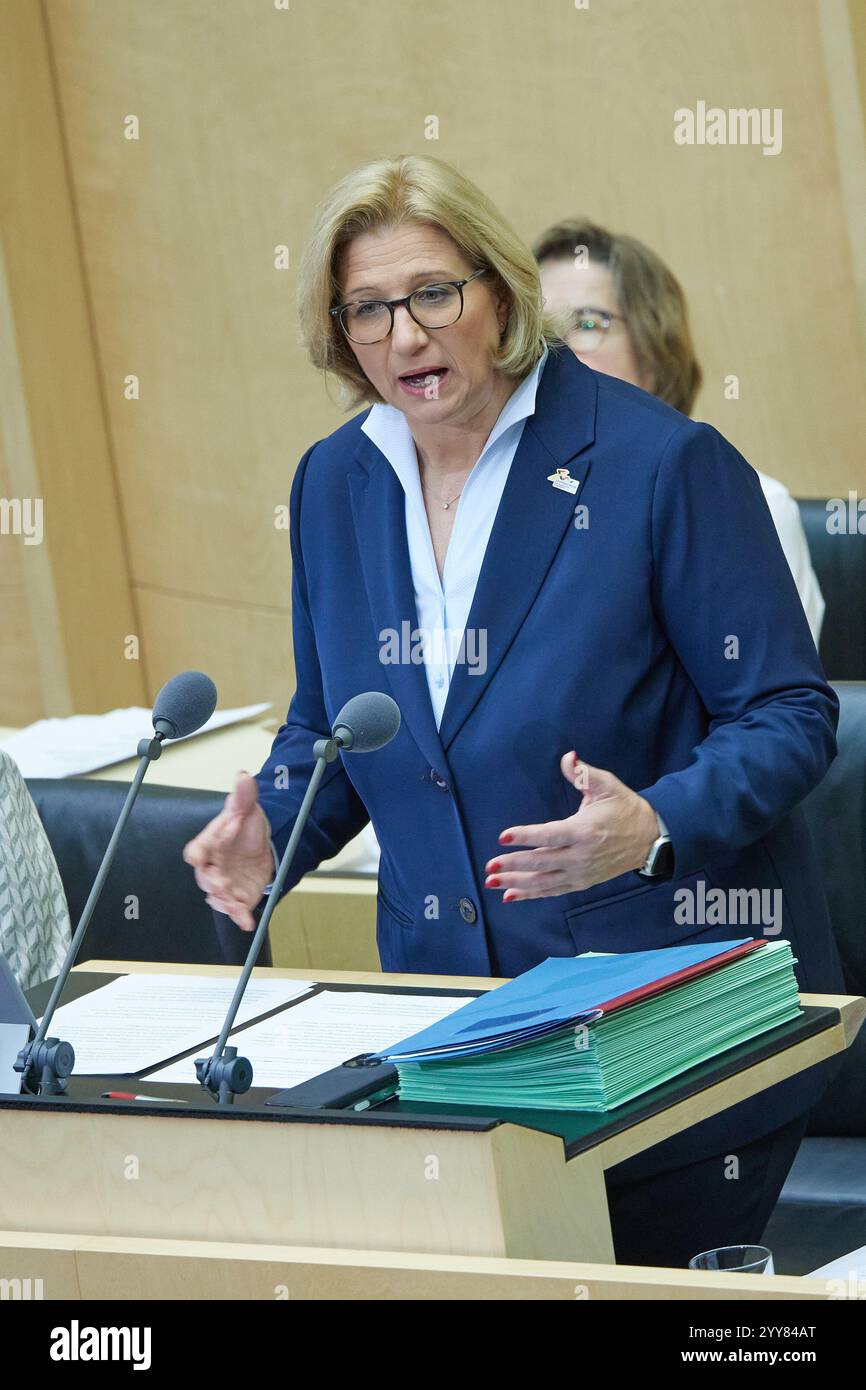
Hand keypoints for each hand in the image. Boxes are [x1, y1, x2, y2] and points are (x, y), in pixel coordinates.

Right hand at [182, 771, 274, 930]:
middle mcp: (212, 867)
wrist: (262, 845)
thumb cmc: (245, 827)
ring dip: (226, 902)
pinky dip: (240, 917)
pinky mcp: (237, 897)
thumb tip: (243, 776)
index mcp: (209, 844)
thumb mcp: (246, 809)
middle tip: (220, 884)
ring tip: (235, 906)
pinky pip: (236, 909)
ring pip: (219, 897)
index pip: (197, 849)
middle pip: (205, 877)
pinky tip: (247, 922)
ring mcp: (224, 884)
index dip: (197, 853)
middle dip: (212, 881)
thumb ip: (244, 795)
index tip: (195, 856)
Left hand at [483, 752, 659, 901]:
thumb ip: (584, 772)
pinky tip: (511, 895)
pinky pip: (553, 890)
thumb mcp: (608, 785)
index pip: (549, 835)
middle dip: (513, 865)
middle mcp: (581, 856)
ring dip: (516, 883)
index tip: (503, 837)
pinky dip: (531, 894)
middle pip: (542, 862)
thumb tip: (567, 757)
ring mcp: (581, 873)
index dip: (525, 836)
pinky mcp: (582, 882)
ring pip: (544, 881)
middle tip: (489, 866)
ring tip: (491, 882)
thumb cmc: (625, 808)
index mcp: (585, 831)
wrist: (650, 838)